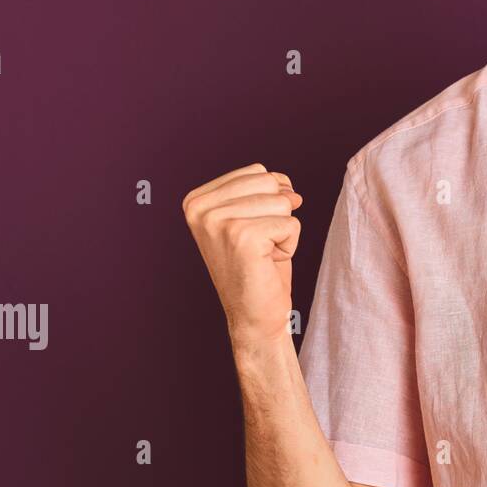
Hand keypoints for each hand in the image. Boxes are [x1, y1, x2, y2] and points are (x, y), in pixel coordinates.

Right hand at [182, 163, 303, 351]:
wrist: (254, 316)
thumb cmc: (258, 265)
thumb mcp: (254, 216)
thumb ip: (264, 189)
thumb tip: (290, 189)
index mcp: (196, 200)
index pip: (257, 171)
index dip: (270, 199)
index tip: (252, 231)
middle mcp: (200, 209)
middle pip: (270, 182)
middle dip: (278, 213)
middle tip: (259, 244)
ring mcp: (218, 222)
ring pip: (283, 201)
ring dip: (283, 230)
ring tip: (262, 254)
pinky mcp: (241, 237)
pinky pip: (291, 223)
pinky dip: (289, 244)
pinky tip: (267, 262)